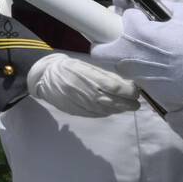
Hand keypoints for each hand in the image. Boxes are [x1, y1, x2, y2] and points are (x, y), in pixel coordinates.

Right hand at [25, 52, 139, 116]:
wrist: (46, 79)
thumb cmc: (69, 69)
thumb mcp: (88, 67)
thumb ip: (107, 76)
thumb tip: (126, 84)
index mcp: (91, 79)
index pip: (117, 88)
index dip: (130, 91)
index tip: (136, 90)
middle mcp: (89, 94)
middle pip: (116, 102)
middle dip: (129, 104)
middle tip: (136, 102)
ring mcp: (85, 105)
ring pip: (109, 110)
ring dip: (120, 109)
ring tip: (126, 105)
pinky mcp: (80, 113)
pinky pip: (100, 114)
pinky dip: (109, 112)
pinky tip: (111, 108)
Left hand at [92, 2, 182, 113]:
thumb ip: (166, 10)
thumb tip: (160, 10)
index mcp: (137, 32)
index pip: (124, 17)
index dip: (135, 16)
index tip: (143, 17)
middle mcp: (130, 55)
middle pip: (99, 52)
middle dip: (104, 44)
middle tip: (120, 39)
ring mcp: (137, 75)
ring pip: (117, 66)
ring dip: (124, 58)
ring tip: (146, 54)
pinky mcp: (149, 90)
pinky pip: (137, 78)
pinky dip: (143, 72)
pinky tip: (161, 68)